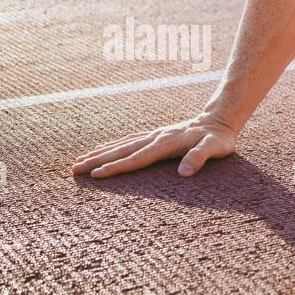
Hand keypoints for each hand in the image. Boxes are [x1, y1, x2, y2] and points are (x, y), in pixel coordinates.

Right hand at [71, 113, 237, 178]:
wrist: (219, 120)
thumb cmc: (219, 139)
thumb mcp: (216, 148)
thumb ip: (200, 158)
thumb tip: (184, 173)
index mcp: (166, 143)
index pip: (137, 158)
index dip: (117, 167)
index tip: (96, 174)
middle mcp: (155, 137)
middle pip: (121, 150)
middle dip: (97, 160)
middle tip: (74, 170)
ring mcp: (153, 135)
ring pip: (120, 145)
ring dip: (99, 153)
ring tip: (78, 161)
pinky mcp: (154, 136)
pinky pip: (128, 141)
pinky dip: (111, 146)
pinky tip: (101, 151)